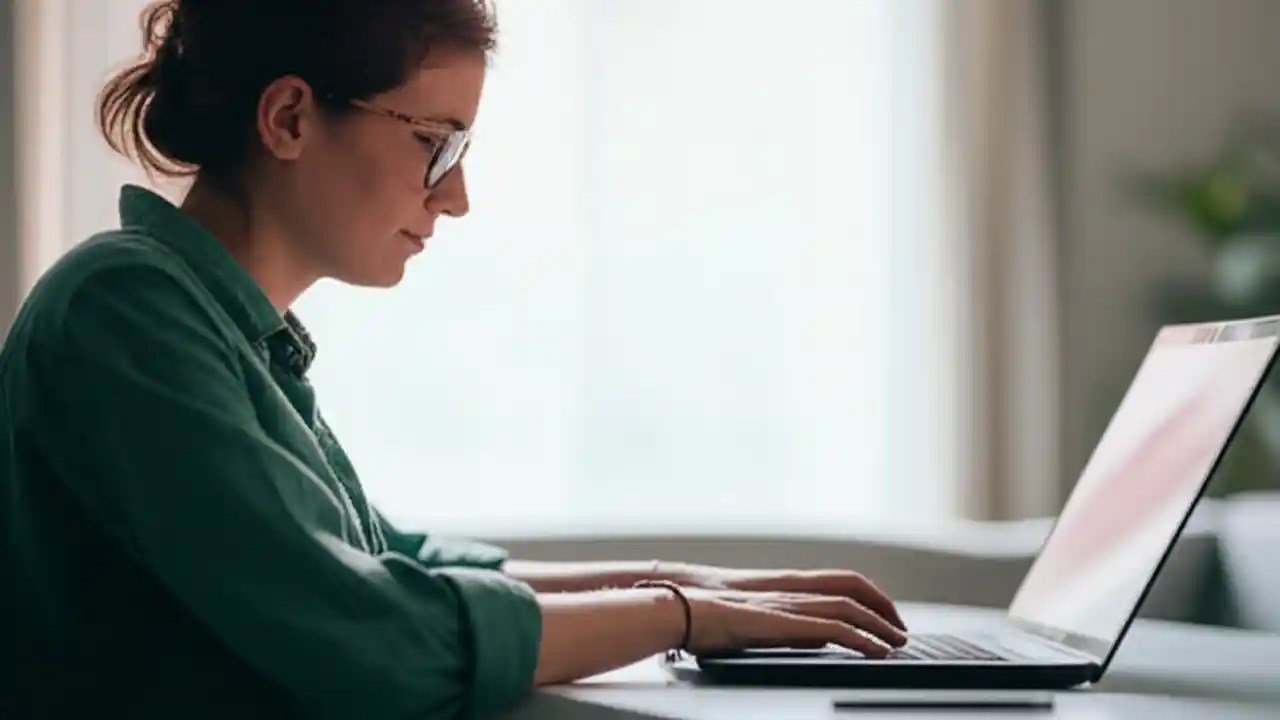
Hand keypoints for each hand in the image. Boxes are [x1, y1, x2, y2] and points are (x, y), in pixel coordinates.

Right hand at [680, 586, 907, 656]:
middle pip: (853, 590)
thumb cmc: (706, 618)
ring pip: (850, 608)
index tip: (885, 615)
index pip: (839, 582)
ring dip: (880, 625)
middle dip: (883, 609)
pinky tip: (875, 653)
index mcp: (785, 587)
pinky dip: (861, 639)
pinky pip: (835, 629)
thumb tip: (814, 641)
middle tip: (901, 631)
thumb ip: (786, 627)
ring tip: (898, 643)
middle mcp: (793, 590)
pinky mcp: (786, 621)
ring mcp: (790, 604)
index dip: (868, 595)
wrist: (680, 608)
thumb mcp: (755, 621)